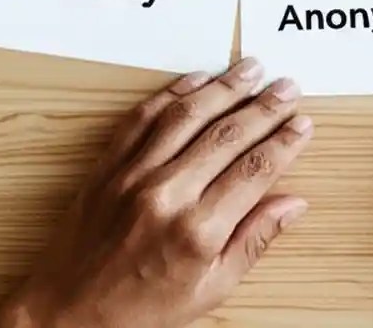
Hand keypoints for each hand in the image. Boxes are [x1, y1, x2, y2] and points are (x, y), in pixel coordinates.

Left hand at [0, 58, 312, 327]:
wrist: (70, 311)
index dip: (284, 143)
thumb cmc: (141, 309)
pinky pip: (144, 116)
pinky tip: (197, 80)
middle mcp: (167, 195)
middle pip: (228, 135)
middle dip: (264, 107)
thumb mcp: (210, 289)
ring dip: (224, 87)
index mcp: (198, 231)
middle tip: (287, 88)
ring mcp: (134, 175)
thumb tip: (293, 204)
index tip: (302, 124)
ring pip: (189, 115)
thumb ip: (254, 240)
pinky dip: (173, 92)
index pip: (255, 170)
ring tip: (251, 70)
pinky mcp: (109, 165)